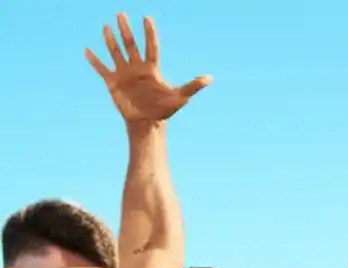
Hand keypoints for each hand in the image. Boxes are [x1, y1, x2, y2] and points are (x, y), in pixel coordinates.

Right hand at [86, 13, 210, 126]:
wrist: (148, 123)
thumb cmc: (165, 110)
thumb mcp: (180, 97)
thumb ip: (193, 86)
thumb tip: (210, 78)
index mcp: (152, 69)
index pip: (150, 46)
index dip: (149, 32)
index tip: (147, 17)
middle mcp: (137, 68)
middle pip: (131, 45)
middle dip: (126, 30)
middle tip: (121, 14)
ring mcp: (124, 74)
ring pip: (116, 53)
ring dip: (110, 40)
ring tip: (107, 26)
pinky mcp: (113, 82)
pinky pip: (101, 69)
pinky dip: (94, 61)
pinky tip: (87, 50)